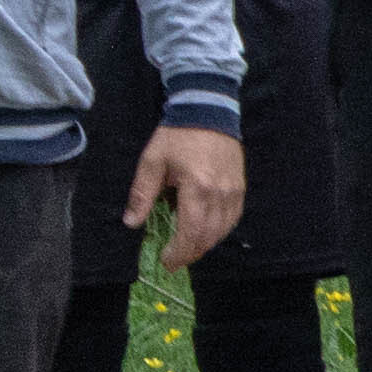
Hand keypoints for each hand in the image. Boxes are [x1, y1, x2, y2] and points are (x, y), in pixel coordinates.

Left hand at [126, 124, 249, 271]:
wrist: (208, 109)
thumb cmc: (177, 135)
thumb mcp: (152, 161)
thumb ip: (142, 194)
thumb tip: (131, 222)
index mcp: (197, 188)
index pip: (191, 234)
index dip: (178, 253)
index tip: (166, 261)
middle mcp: (220, 194)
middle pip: (208, 237)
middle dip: (190, 254)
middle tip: (174, 261)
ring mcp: (233, 191)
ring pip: (222, 231)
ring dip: (205, 245)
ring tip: (187, 249)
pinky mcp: (240, 187)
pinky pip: (232, 219)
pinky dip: (219, 231)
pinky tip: (207, 232)